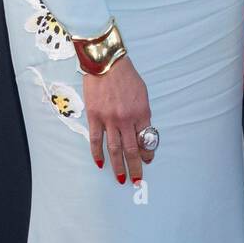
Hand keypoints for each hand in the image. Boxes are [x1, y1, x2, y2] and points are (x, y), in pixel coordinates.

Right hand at [83, 55, 152, 184]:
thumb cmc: (126, 76)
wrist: (106, 63)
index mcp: (141, 112)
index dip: (148, 153)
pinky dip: (98, 154)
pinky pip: (96, 140)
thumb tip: (142, 131)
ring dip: (118, 166)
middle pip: (132, 149)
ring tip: (121, 178)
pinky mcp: (94, 117)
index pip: (146, 139)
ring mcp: (109, 119)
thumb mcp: (142, 93)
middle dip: (136, 167)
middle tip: (137, 179)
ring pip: (115, 149)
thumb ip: (142, 113)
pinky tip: (100, 164)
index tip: (148, 159)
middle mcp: (126, 119)